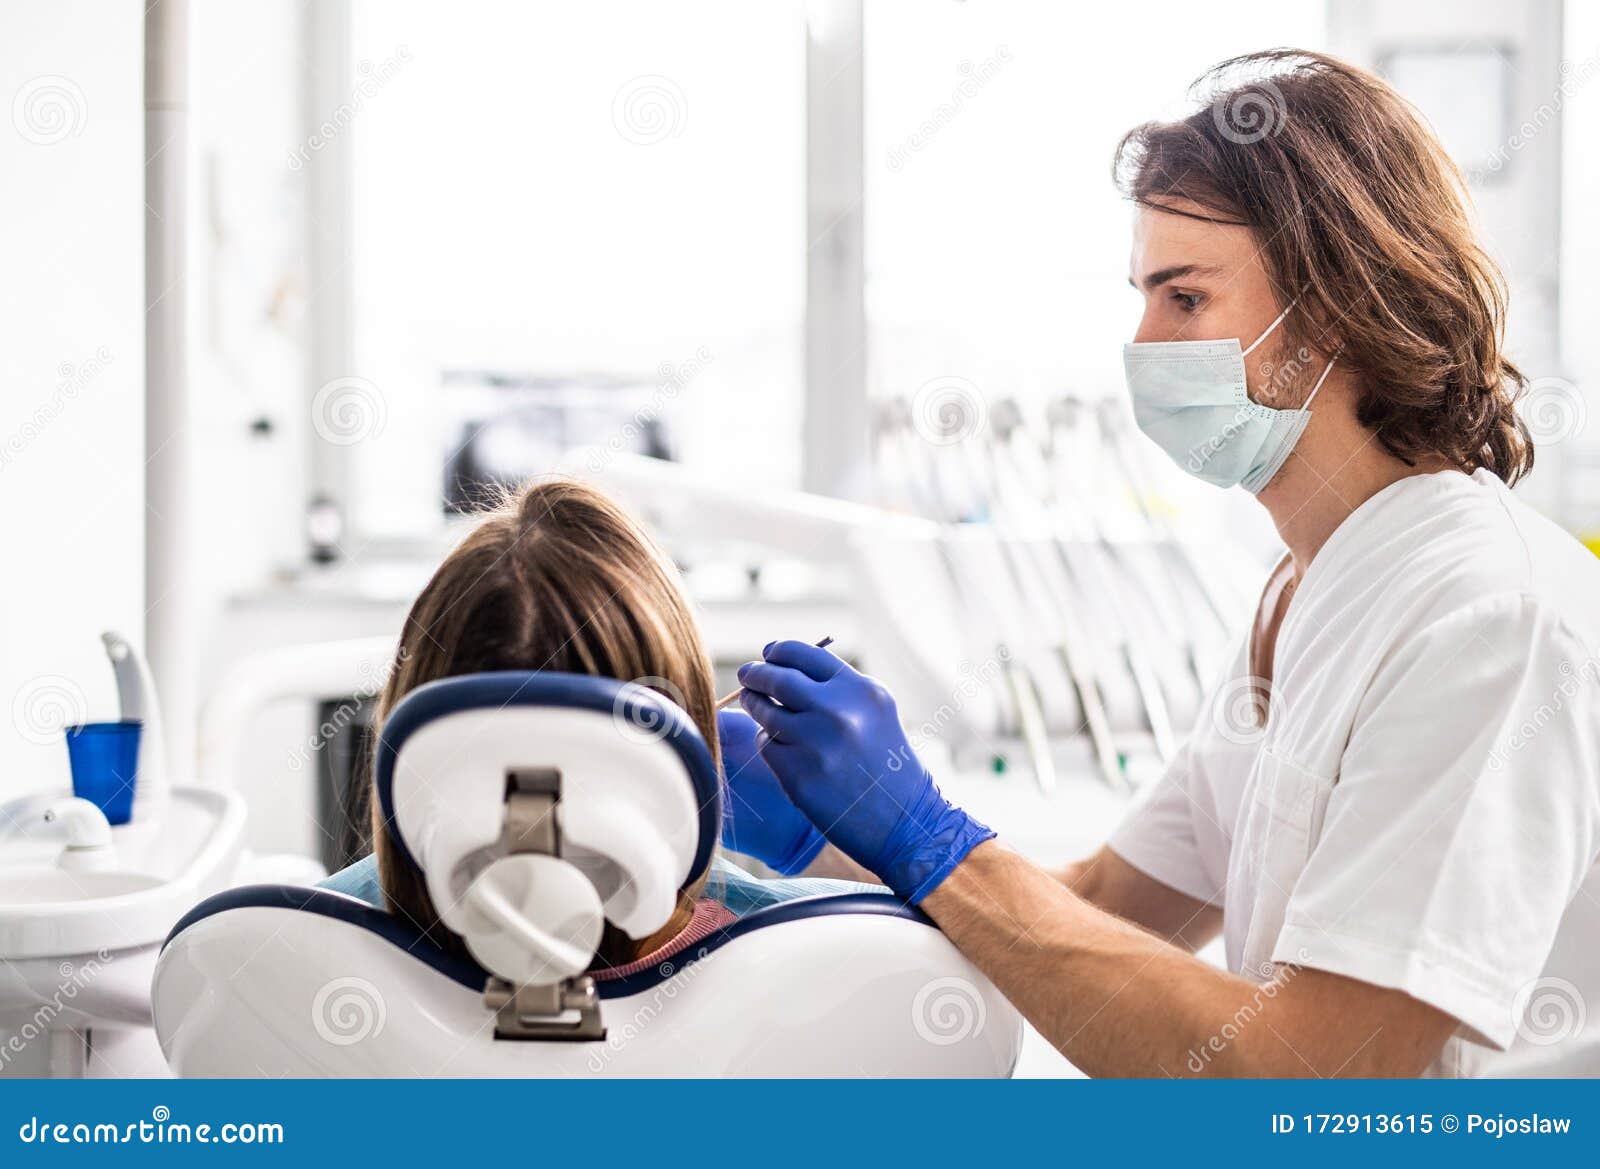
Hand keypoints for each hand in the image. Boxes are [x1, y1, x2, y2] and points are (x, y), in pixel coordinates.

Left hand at [737, 640, 993, 902]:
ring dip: (756, 706)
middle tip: (747, 675)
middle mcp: (837, 711)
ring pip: (765, 713)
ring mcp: (815, 743)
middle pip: (776, 678)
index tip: (768, 653)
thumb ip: (837, 687)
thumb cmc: (887, 763)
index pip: (804, 654)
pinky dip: (770, 744)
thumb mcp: (875, 712)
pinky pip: (767, 746)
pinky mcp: (797, 775)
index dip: (779, 651)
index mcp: (859, 690)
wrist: (905, 821)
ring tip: (756, 705)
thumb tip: (783, 664)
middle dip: (755, 674)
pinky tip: (786, 750)